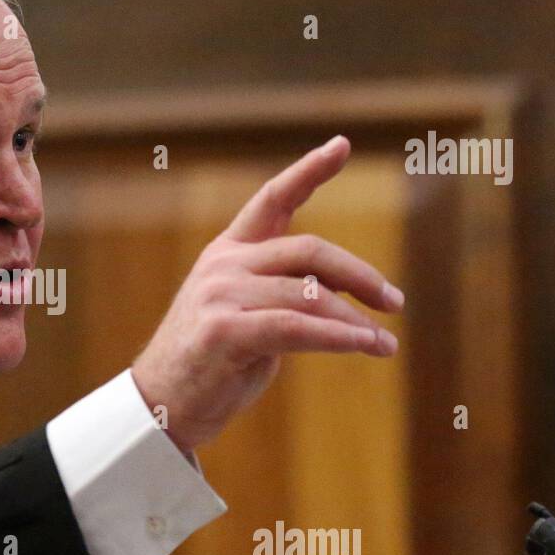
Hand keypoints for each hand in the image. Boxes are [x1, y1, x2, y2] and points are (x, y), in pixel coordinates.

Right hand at [131, 136, 402, 453]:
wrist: (160, 409)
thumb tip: (342, 298)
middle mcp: (222, 265)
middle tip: (394, 301)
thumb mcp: (248, 318)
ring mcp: (220, 295)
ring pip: (309, 294)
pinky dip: (339, 337)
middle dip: (359, 275)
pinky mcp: (224, 331)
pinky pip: (298, 327)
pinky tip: (366, 346)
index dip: (309, 171)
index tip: (342, 144)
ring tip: (385, 343)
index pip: (272, 200)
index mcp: (226, 253)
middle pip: (308, 250)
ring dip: (356, 321)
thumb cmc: (210, 367)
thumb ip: (282, 296)